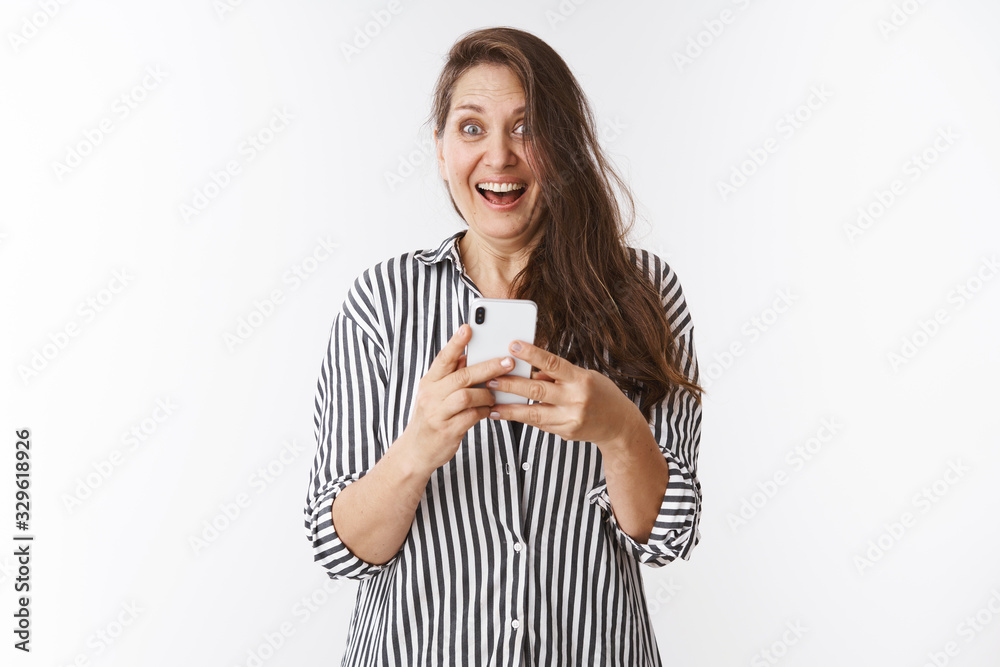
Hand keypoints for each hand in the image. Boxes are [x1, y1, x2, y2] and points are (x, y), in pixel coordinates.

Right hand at [402, 324, 517, 472]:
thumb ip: (450, 376)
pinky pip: (471, 416)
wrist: (415, 451)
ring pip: (467, 395)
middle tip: (508, 361)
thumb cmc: (431, 418)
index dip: (456, 343)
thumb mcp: (434, 393)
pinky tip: (488, 410)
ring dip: (486, 394)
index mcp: (429, 382)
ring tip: (493, 395)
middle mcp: (430, 395)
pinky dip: (483, 411)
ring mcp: (437, 413)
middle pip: (462, 376)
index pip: (443, 358)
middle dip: (488, 367)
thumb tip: (468, 355)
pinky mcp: (447, 430)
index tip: (468, 328)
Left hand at [486, 339, 642, 449]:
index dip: (531, 354)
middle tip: (490, 378)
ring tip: (490, 404)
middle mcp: (576, 399)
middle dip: (511, 384)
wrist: (620, 425)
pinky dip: (522, 418)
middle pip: (537, 390)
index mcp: (581, 379)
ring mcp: (571, 418)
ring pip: (533, 413)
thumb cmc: (601, 394)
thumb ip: (558, 375)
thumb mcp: (585, 377)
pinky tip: (506, 414)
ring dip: (509, 409)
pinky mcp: (566, 433)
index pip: (552, 363)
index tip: (512, 346)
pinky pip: (540, 424)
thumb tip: (532, 372)